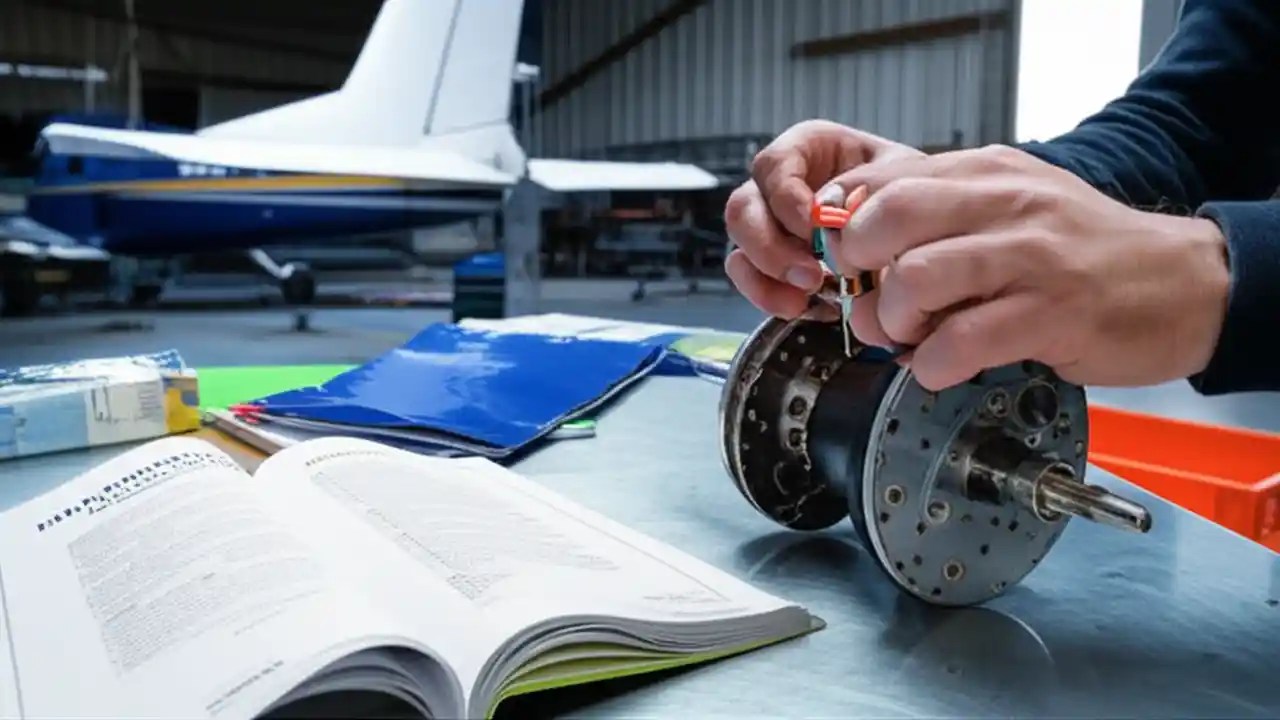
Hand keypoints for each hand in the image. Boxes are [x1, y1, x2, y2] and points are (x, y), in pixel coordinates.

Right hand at [723, 120, 924, 318]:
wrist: (921, 232)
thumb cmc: (910, 194)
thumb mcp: (902, 177)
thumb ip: (867, 191)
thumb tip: (833, 220)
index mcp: (807, 149)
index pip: (774, 166)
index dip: (787, 200)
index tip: (816, 231)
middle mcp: (779, 184)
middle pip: (743, 208)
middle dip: (771, 248)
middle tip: (811, 276)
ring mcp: (771, 225)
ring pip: (739, 246)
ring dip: (767, 276)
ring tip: (805, 297)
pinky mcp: (771, 262)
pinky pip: (749, 278)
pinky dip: (768, 295)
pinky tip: (800, 306)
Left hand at [822, 144, 1230, 389]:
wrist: (1184, 282)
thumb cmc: (1084, 250)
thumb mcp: (1012, 204)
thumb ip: (942, 212)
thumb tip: (855, 236)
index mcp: (986, 172)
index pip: (879, 179)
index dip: (841, 226)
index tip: (844, 262)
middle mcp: (1005, 203)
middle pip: (887, 217)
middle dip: (857, 267)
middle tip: (870, 297)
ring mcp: (1030, 257)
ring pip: (914, 280)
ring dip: (893, 322)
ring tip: (909, 337)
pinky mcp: (1052, 314)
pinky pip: (959, 343)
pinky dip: (931, 365)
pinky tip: (941, 367)